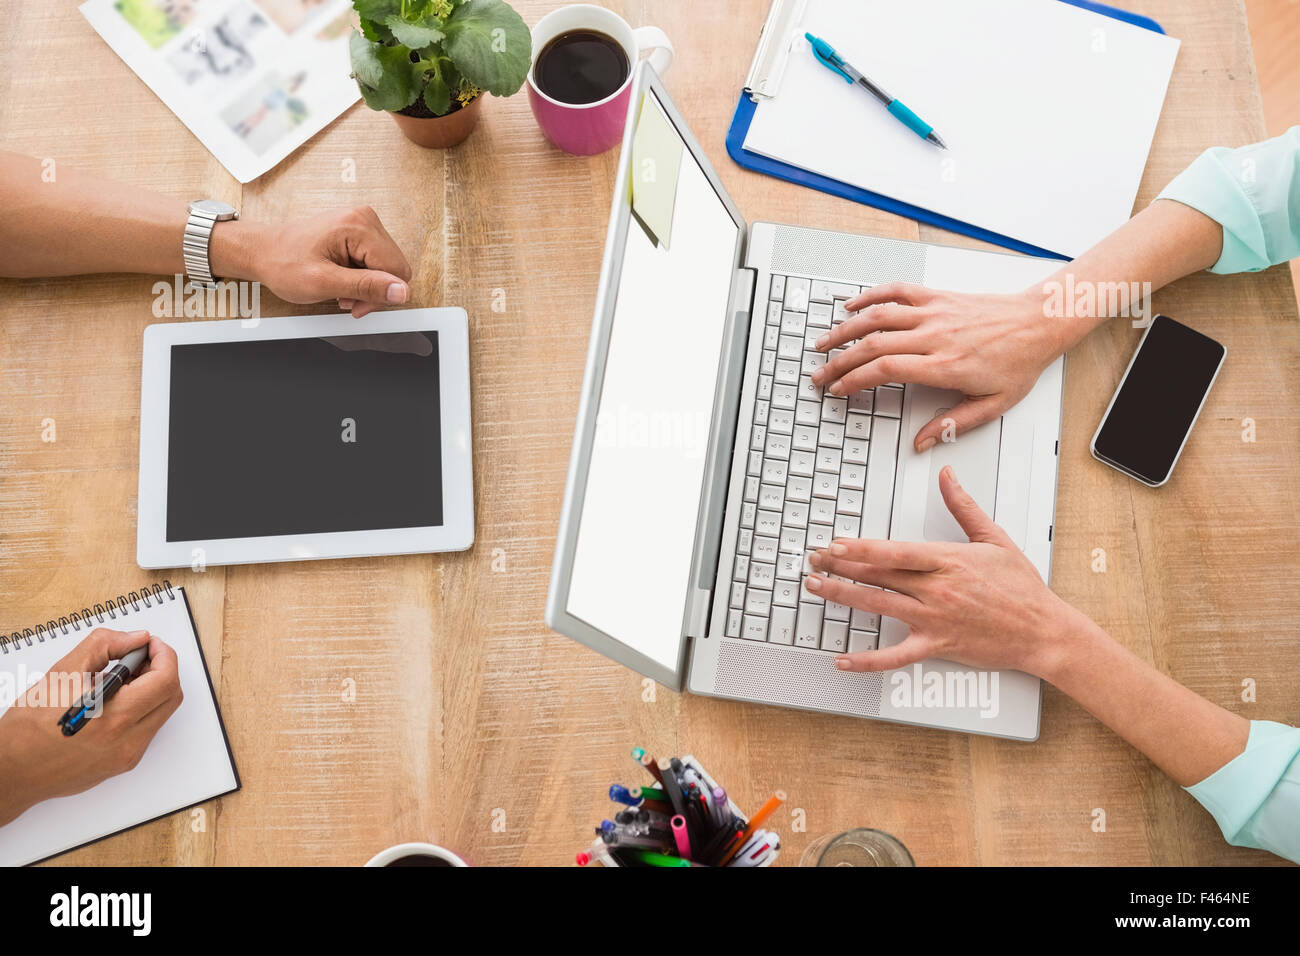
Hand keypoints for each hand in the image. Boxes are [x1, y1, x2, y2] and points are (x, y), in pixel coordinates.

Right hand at [0, 628, 182, 826]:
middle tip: (138, 658)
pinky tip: (114, 701)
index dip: (163, 654)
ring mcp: (127, 756)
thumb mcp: (63, 671)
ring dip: (151, 690)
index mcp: (114, 717)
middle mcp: (127, 741)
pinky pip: (146, 730)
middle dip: (161, 670)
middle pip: (171, 696)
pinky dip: (140, 709)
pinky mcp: (122, 764)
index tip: (150, 645)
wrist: (12, 770)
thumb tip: (135, 638)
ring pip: (161, 713)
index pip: (166, 679)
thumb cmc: (28, 728)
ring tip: (121, 680)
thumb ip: (105, 646)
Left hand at [212, 205, 412, 318]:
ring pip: (387, 267)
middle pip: (395, 268)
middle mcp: (364, 218)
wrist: (263, 251)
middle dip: (373, 290)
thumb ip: (366, 287)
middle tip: (345, 298)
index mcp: (358, 225)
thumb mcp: (323, 283)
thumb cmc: (283, 263)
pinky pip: (376, 261)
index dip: (381, 295)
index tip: (355, 304)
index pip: (397, 270)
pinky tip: (342, 279)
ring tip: (340, 287)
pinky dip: (361, 277)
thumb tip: (401, 291)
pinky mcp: (359, 231)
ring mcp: (362, 222)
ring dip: (366, 285)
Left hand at [804, 466, 1093, 675]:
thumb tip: (947, 475)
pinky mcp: (937, 646)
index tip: (834, 543)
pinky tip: (842, 659)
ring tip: (816, 589)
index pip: (894, 552)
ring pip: (878, 606)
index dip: (860, 548)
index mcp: (947, 560)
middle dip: (841, 567)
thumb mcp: (993, 538)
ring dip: (843, 597)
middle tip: (813, 560)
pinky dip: (867, 660)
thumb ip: (963, 506)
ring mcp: (934, 619)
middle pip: (879, 575)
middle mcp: (936, 589)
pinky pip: (895, 656)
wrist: (1043, 630)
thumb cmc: (1021, 587)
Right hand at [810, 283, 1064, 450]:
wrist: (1039, 322)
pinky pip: (896, 290)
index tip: (839, 390)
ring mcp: (934, 312)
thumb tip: (921, 442)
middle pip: (872, 344)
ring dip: (844, 330)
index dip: (854, 380)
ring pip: (877, 316)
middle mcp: (935, 335)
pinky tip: (851, 306)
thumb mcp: (993, 405)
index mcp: (945, 365)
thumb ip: (953, 424)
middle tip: (820, 375)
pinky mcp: (936, 296)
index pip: (886, 369)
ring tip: (823, 343)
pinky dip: (869, 296)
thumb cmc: (1019, 362)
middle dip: (839, 361)